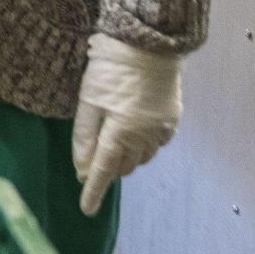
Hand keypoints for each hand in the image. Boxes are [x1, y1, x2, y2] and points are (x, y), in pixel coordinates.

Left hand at [70, 33, 181, 215]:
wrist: (148, 43)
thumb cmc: (109, 69)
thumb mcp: (88, 101)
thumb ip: (84, 137)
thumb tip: (82, 169)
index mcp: (119, 133)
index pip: (103, 171)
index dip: (93, 191)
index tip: (86, 210)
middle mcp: (143, 137)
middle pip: (122, 166)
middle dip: (108, 169)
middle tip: (93, 162)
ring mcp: (161, 130)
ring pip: (140, 158)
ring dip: (125, 159)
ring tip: (114, 144)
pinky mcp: (172, 119)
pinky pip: (155, 144)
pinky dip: (143, 145)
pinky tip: (135, 132)